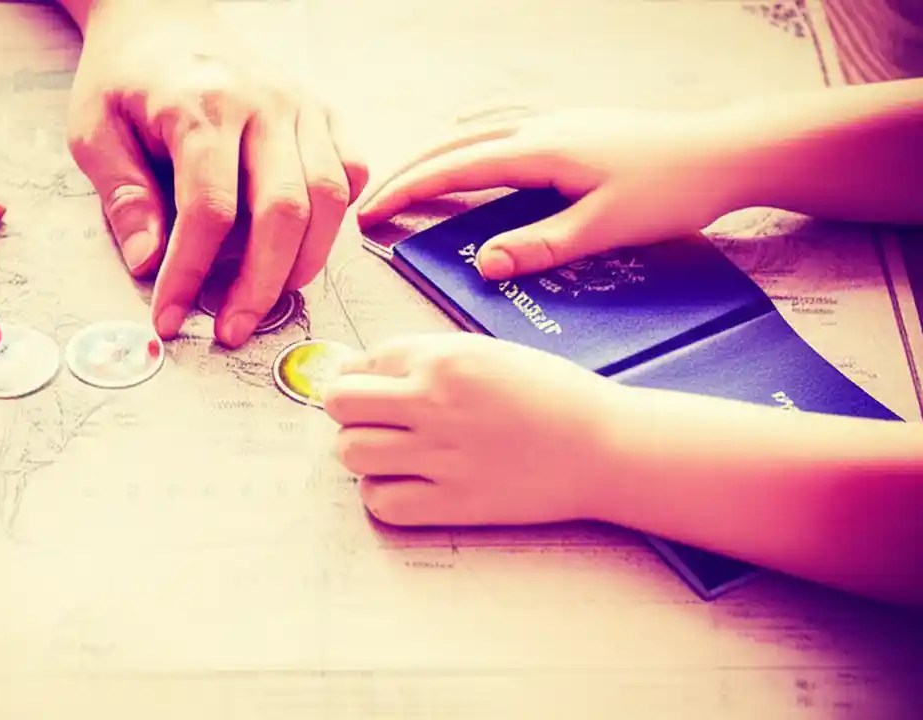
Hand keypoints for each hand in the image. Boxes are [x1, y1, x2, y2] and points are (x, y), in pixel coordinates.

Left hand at [66, 5, 367, 346]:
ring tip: (265, 298)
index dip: (191, 274)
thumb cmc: (126, 77)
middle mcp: (263, 103)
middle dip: (259, 284)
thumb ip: (124, 195)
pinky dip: (336, 220)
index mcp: (200, 104)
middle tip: (231, 329)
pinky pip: (351, 173)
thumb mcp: (95, 130)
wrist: (164, 16)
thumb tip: (150, 262)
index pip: (209, 210)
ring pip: (329, 199)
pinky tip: (300, 244)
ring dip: (303, 263)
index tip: (170, 318)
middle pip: (285, 212)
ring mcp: (302, 105)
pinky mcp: (324, 111)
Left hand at [324, 333, 622, 526]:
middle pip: (339, 403)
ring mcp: (441, 455)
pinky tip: (406, 484)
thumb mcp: (486, 353)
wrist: (604, 446)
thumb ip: (428, 358)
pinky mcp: (454, 502)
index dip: (362, 376)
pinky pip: (381, 501)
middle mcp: (434, 402)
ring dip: (362, 452)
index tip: (376, 389)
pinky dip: (383, 495)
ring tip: (391, 453)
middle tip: (373, 421)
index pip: (361, 362)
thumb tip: (364, 369)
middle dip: (347, 411)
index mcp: (442, 358)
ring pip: (350, 452)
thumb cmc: (551, 394)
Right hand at [356, 108, 743, 280]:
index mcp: (540, 149)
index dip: (407, 191)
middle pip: (454, 146)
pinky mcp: (573, 129)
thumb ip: (541, 247)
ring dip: (436, 161)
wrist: (727, 150)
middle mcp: (540, 127)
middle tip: (372, 204)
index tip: (370, 212)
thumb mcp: (605, 228)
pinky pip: (500, 134)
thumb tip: (483, 263)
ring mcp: (556, 123)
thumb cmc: (672, 189)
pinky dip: (468, 150)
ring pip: (475, 136)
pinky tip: (472, 162)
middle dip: (409, 175)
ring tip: (408, 187)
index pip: (454, 169)